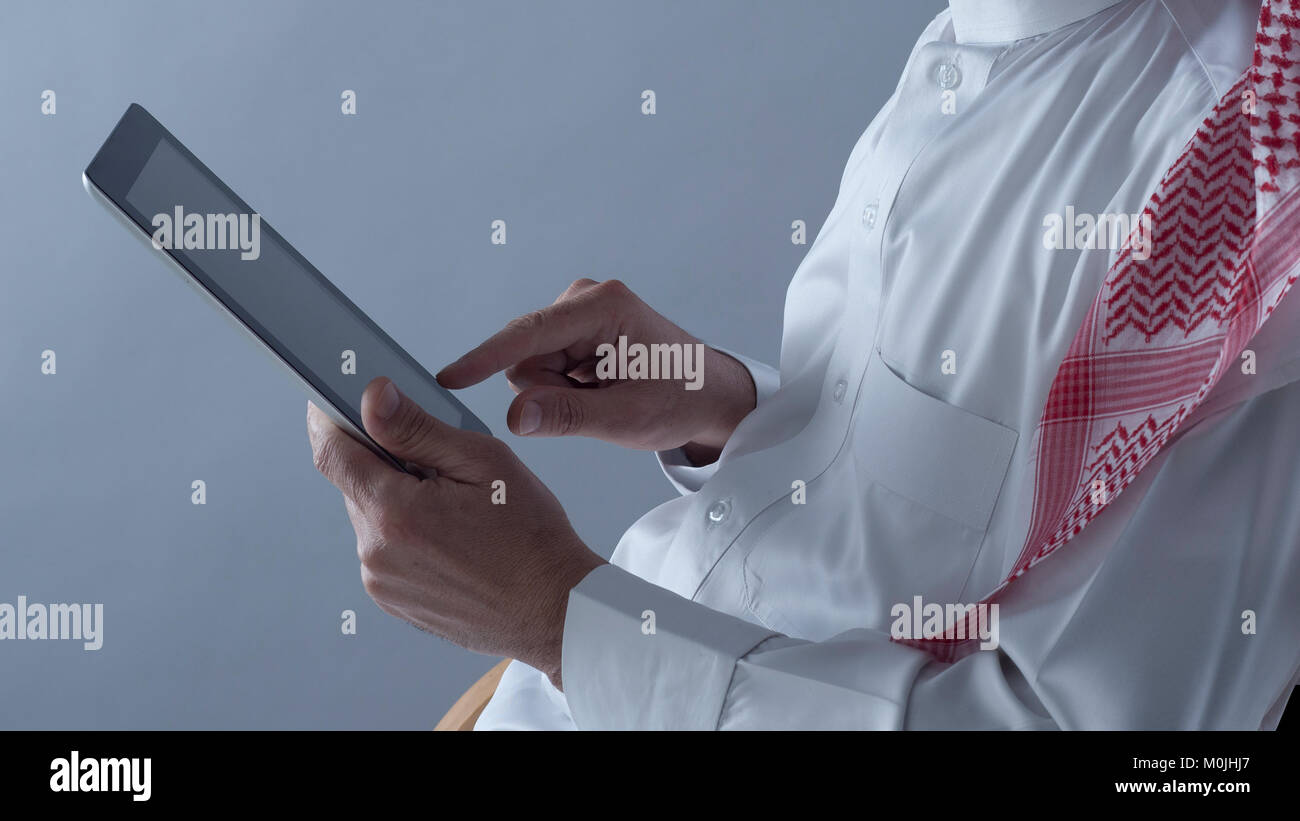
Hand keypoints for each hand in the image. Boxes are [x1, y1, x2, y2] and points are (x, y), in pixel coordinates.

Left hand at [306, 377, 605, 689]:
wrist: (554, 609)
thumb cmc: (530, 538)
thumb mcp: (484, 462)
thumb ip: (418, 428)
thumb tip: (372, 397)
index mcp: (394, 512)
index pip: (332, 452)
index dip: (327, 418)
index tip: (330, 400)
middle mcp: (377, 552)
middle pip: (356, 484)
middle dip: (386, 463)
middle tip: (439, 462)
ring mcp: (382, 581)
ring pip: (373, 516)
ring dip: (399, 500)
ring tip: (456, 508)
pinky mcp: (394, 600)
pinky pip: (386, 550)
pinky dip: (408, 533)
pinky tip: (452, 537)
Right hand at [436, 278, 755, 464]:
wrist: (710, 394)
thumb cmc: (681, 399)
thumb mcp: (628, 418)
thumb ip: (568, 417)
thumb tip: (516, 416)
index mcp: (604, 307)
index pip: (528, 335)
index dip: (485, 358)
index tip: (450, 378)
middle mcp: (586, 299)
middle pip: (526, 356)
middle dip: (552, 391)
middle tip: (600, 405)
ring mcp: (580, 313)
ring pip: (532, 366)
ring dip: (561, 392)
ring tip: (605, 397)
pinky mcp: (576, 328)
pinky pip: (545, 368)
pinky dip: (568, 388)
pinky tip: (600, 390)